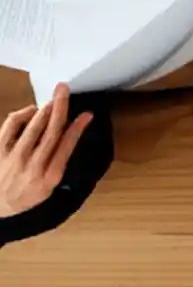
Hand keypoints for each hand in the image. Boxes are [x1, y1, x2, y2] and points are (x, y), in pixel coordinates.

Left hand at [0, 84, 93, 217]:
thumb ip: (58, 163)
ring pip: (32, 128)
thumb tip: (71, 135)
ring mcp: (14, 160)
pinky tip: (30, 110)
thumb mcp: (49, 187)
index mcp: (49, 177)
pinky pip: (11, 127)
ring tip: (52, 99)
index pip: (66, 147)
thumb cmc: (26, 195)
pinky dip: (22, 115)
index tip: (86, 114)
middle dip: (60, 108)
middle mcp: (33, 167)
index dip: (77, 128)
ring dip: (44, 109)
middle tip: (64, 91)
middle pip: (50, 132)